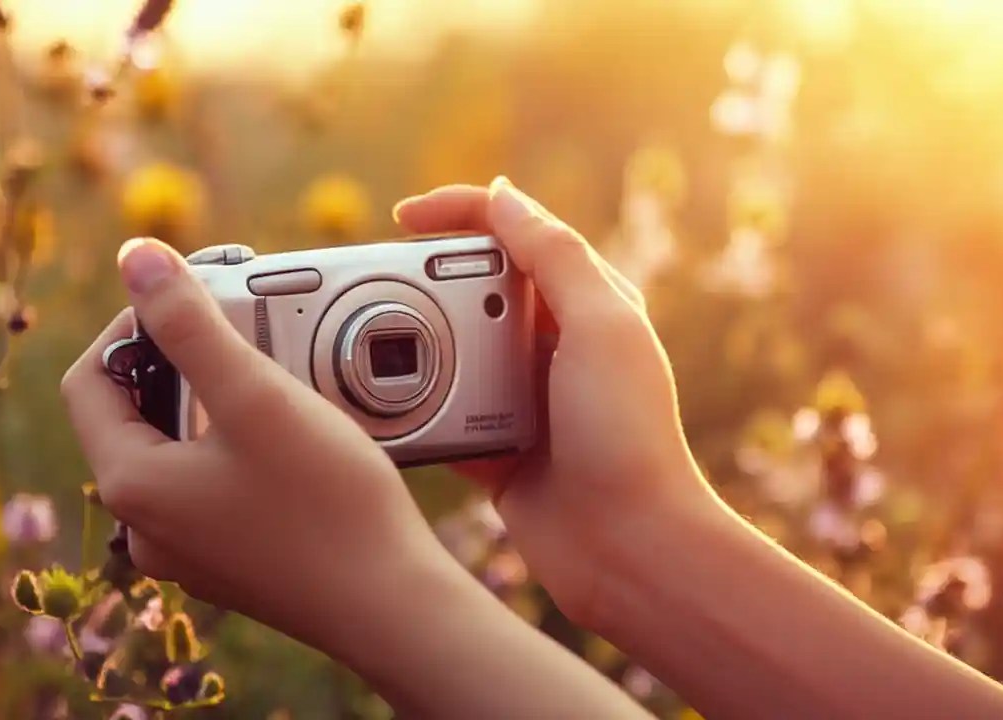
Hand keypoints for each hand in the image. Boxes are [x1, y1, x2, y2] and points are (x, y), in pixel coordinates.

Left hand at [62, 237, 652, 718]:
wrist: (394, 605)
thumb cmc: (328, 503)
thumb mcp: (256, 397)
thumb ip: (190, 323)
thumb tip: (136, 257)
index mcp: (132, 484)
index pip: (89, 380)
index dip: (133, 326)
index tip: (195, 302)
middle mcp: (147, 527)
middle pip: (136, 414)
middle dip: (184, 362)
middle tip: (243, 333)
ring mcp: (189, 551)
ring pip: (180, 449)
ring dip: (217, 402)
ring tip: (276, 378)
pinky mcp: (233, 561)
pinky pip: (216, 485)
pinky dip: (242, 447)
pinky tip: (295, 437)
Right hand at [394, 177, 716, 628]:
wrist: (627, 547)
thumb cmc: (626, 434)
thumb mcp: (600, 325)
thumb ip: (554, 254)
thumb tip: (502, 193)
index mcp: (583, 302)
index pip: (513, 233)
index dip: (458, 212)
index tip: (402, 217)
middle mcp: (551, 343)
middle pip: (473, 286)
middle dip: (425, 278)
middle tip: (379, 284)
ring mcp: (520, 395)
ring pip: (449, 349)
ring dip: (414, 342)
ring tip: (376, 344)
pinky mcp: (494, 445)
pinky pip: (440, 411)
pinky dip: (412, 404)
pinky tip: (381, 400)